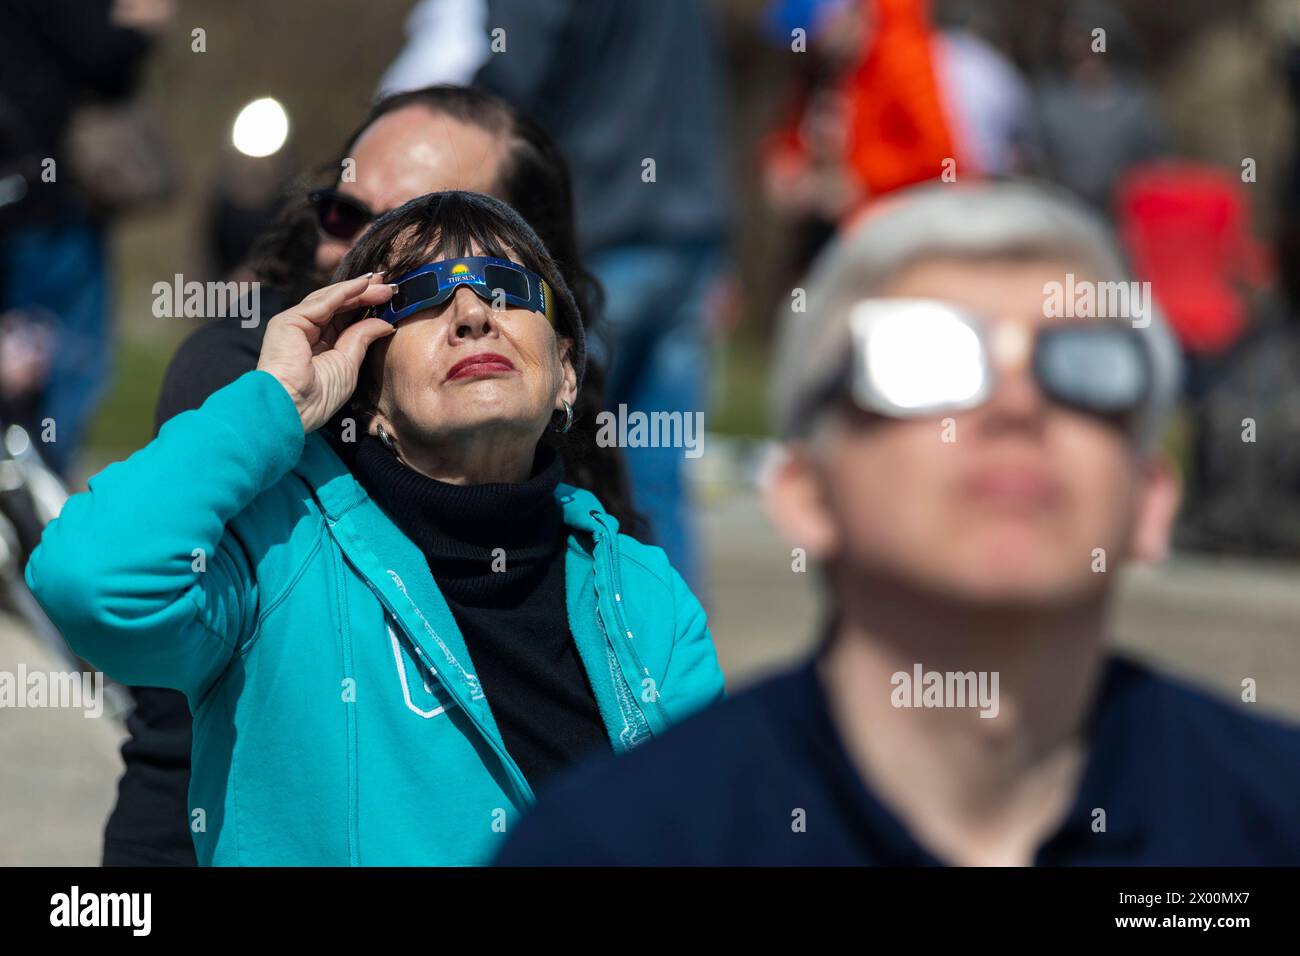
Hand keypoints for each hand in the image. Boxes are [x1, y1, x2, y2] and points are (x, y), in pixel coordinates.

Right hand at [256, 273, 395, 432]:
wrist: (292, 406)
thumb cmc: (317, 396)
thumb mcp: (348, 363)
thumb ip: (362, 338)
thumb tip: (385, 323)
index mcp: (319, 346)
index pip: (345, 319)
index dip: (365, 307)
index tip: (389, 299)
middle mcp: (306, 332)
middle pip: (339, 306)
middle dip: (364, 295)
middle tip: (390, 287)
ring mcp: (296, 324)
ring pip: (331, 300)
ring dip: (358, 290)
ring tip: (383, 284)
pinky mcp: (289, 320)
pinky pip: (322, 301)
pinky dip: (344, 291)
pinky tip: (364, 284)